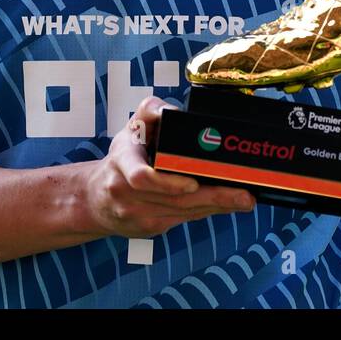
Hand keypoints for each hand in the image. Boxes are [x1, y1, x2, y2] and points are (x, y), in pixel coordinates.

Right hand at [80, 96, 255, 238]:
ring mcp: (138, 214)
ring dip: (217, 206)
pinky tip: (226, 205)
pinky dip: (206, 211)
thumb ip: (150, 111)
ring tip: (244, 200)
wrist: (96, 198)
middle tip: (243, 195)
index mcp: (122, 163)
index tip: (193, 182)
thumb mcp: (130, 129)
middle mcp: (128, 192)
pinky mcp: (149, 228)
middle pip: (175, 199)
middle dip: (213, 197)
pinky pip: (183, 219)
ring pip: (184, 212)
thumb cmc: (122, 158)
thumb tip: (172, 111)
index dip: (169, 182)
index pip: (141, 177)